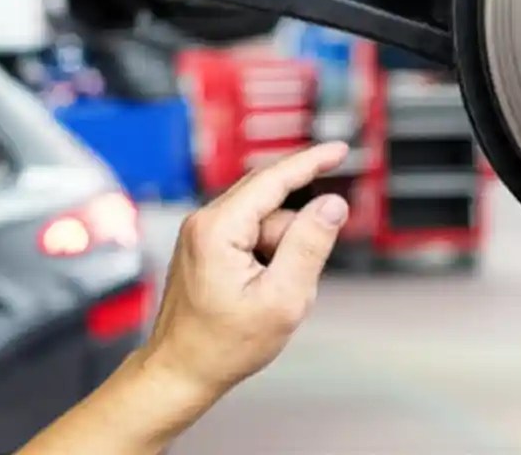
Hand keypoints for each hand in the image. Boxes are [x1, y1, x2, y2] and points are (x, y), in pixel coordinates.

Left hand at [141, 142, 350, 398]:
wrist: (181, 371)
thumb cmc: (223, 344)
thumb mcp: (283, 299)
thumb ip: (310, 246)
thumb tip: (332, 204)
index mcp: (219, 229)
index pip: (274, 179)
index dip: (312, 161)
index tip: (339, 149)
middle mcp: (205, 222)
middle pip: (272, 202)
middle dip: (297, 235)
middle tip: (300, 275)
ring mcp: (202, 233)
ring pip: (265, 222)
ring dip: (282, 253)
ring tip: (270, 298)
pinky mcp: (206, 246)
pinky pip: (252, 236)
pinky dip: (268, 258)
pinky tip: (261, 292)